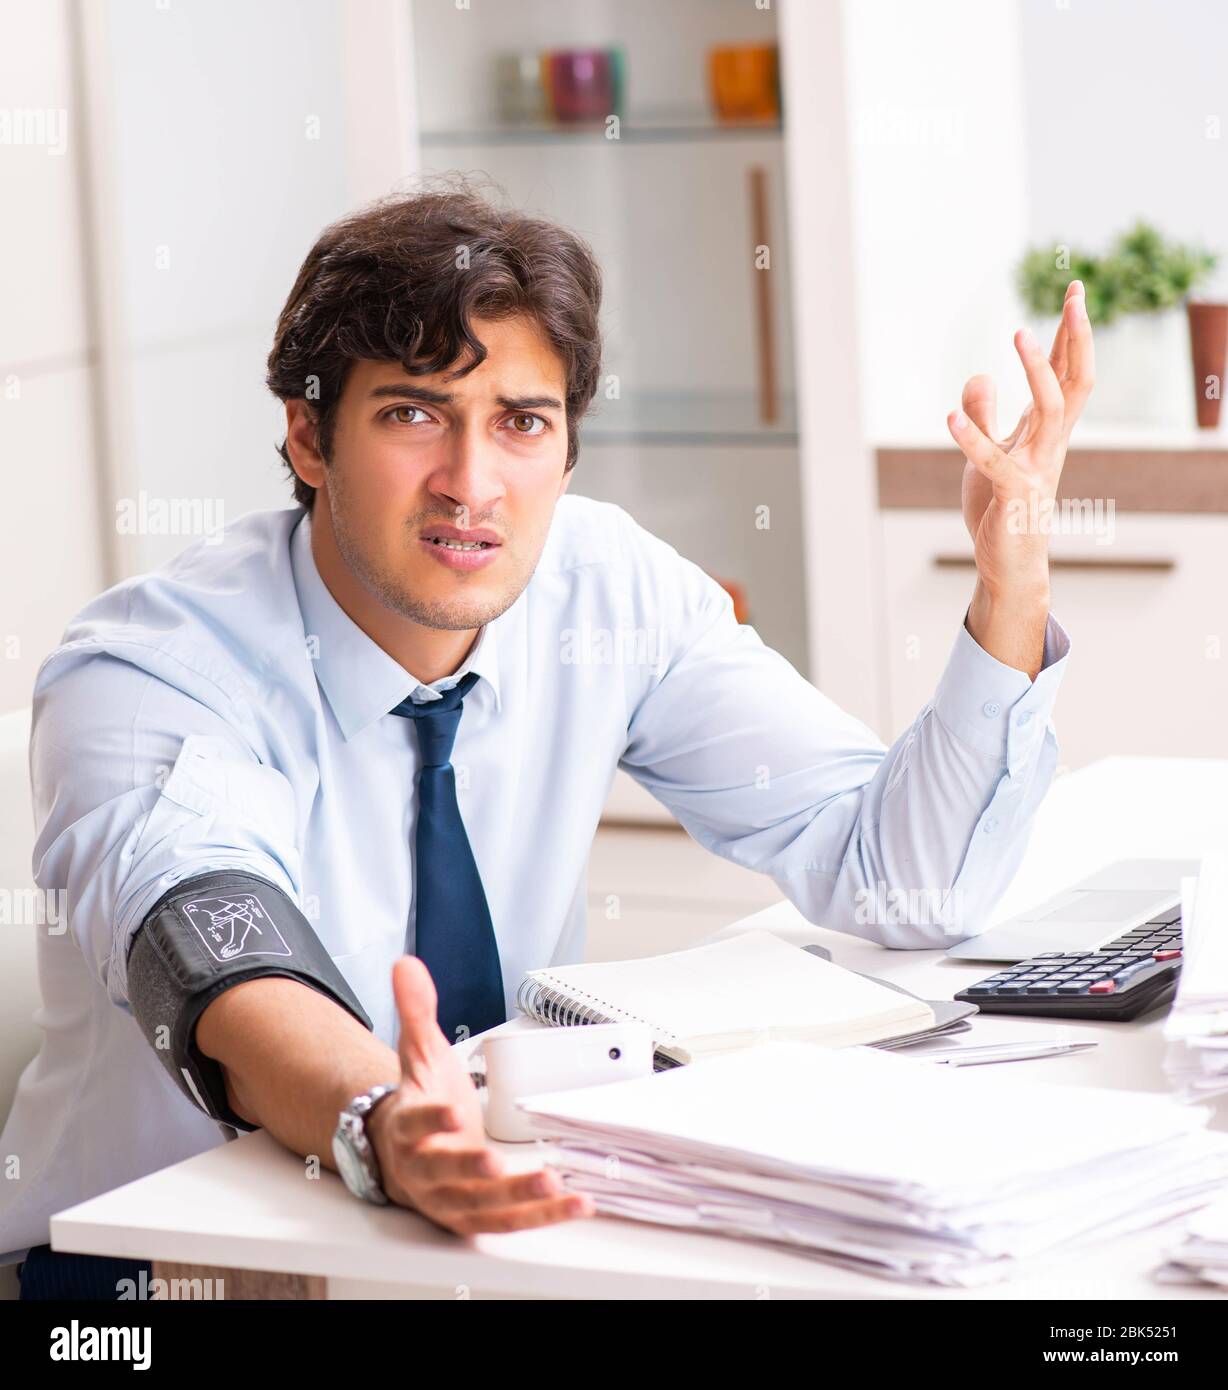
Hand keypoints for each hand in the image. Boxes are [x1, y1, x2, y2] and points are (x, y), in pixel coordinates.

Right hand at [366, 956, 593, 1234]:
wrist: (404, 1152)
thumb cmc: (418, 1101)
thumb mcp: (419, 1053)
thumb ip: (416, 1010)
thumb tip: (406, 965)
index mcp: (409, 1128)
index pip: (413, 1124)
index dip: (430, 1120)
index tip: (450, 1111)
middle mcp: (424, 1171)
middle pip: (443, 1175)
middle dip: (470, 1170)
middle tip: (495, 1164)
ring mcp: (450, 1200)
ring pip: (481, 1206)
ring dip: (517, 1200)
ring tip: (553, 1185)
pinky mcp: (476, 1218)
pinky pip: (510, 1222)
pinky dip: (543, 1216)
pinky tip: (577, 1203)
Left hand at [951, 280, 1094, 673]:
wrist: (1009, 564)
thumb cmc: (1001, 508)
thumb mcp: (986, 454)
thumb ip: (985, 417)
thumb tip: (977, 375)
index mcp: (1046, 434)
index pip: (1067, 374)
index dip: (1071, 334)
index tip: (1075, 291)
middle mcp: (1051, 446)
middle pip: (1075, 382)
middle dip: (1076, 338)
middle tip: (1075, 296)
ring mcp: (1037, 470)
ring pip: (1051, 411)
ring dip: (1035, 371)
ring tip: (1018, 333)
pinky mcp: (1014, 496)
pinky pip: (996, 463)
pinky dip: (973, 440)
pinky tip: (948, 419)